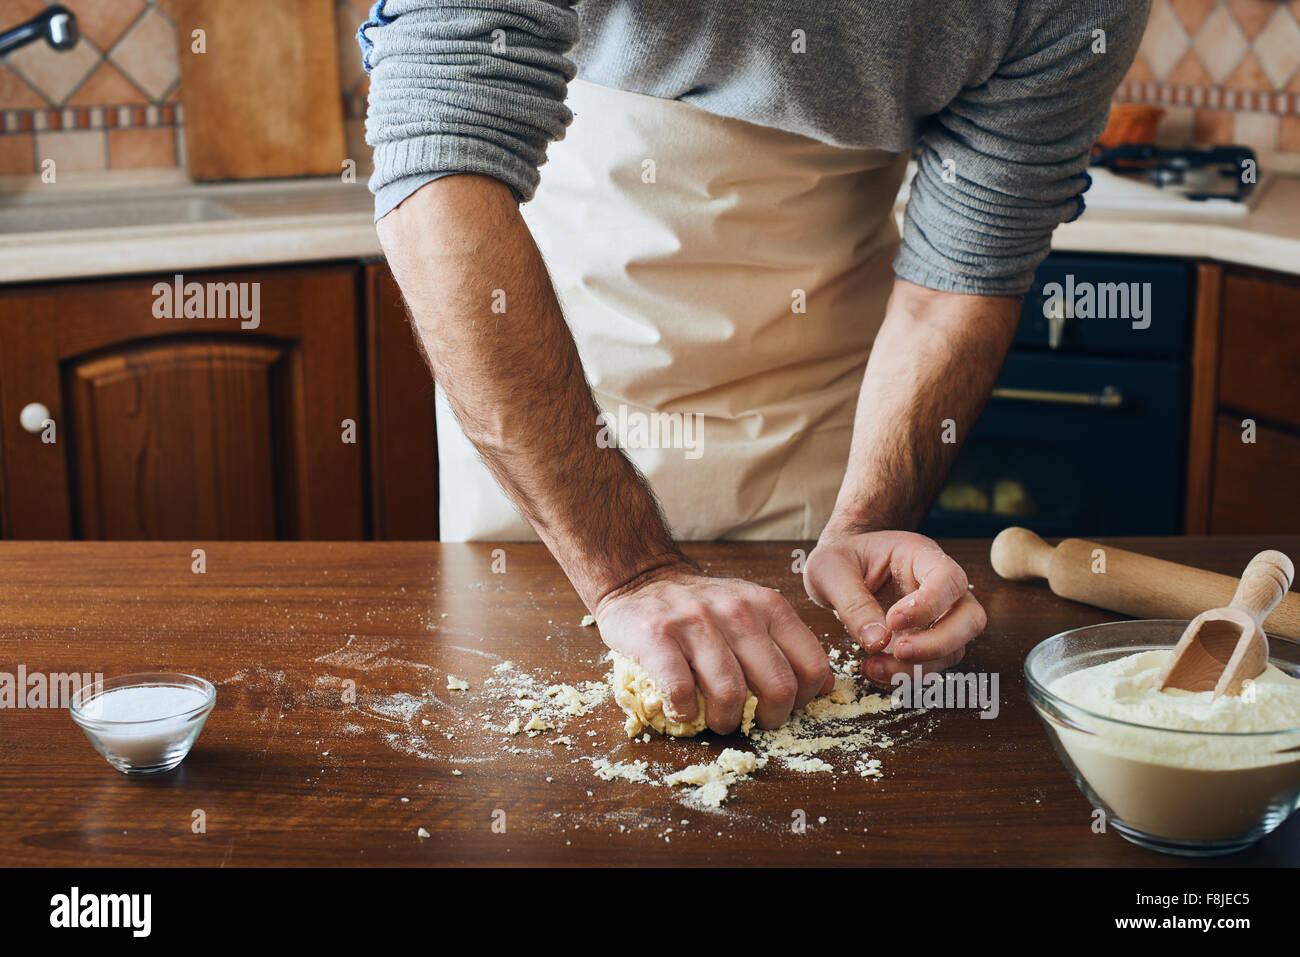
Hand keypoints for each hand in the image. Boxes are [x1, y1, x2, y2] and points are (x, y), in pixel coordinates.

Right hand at [594, 564, 833, 732]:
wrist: (641, 581)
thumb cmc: (702, 610)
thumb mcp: (752, 612)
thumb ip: (785, 643)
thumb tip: (823, 686)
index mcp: (768, 606)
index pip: (811, 665)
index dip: (804, 699)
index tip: (784, 706)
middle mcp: (737, 610)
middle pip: (777, 685)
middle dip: (769, 718)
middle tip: (752, 721)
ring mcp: (696, 621)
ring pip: (730, 693)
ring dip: (725, 721)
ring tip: (716, 719)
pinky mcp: (657, 636)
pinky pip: (680, 691)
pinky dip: (684, 712)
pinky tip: (683, 710)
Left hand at [803, 529, 984, 685]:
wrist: (835, 571)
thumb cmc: (838, 560)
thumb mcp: (830, 571)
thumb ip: (852, 602)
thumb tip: (878, 641)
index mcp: (920, 555)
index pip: (948, 579)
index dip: (929, 605)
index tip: (892, 620)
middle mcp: (939, 586)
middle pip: (970, 618)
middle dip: (938, 643)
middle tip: (898, 651)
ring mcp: (938, 616)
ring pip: (955, 648)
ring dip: (919, 666)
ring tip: (873, 665)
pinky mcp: (926, 641)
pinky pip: (933, 665)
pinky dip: (907, 675)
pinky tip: (874, 668)